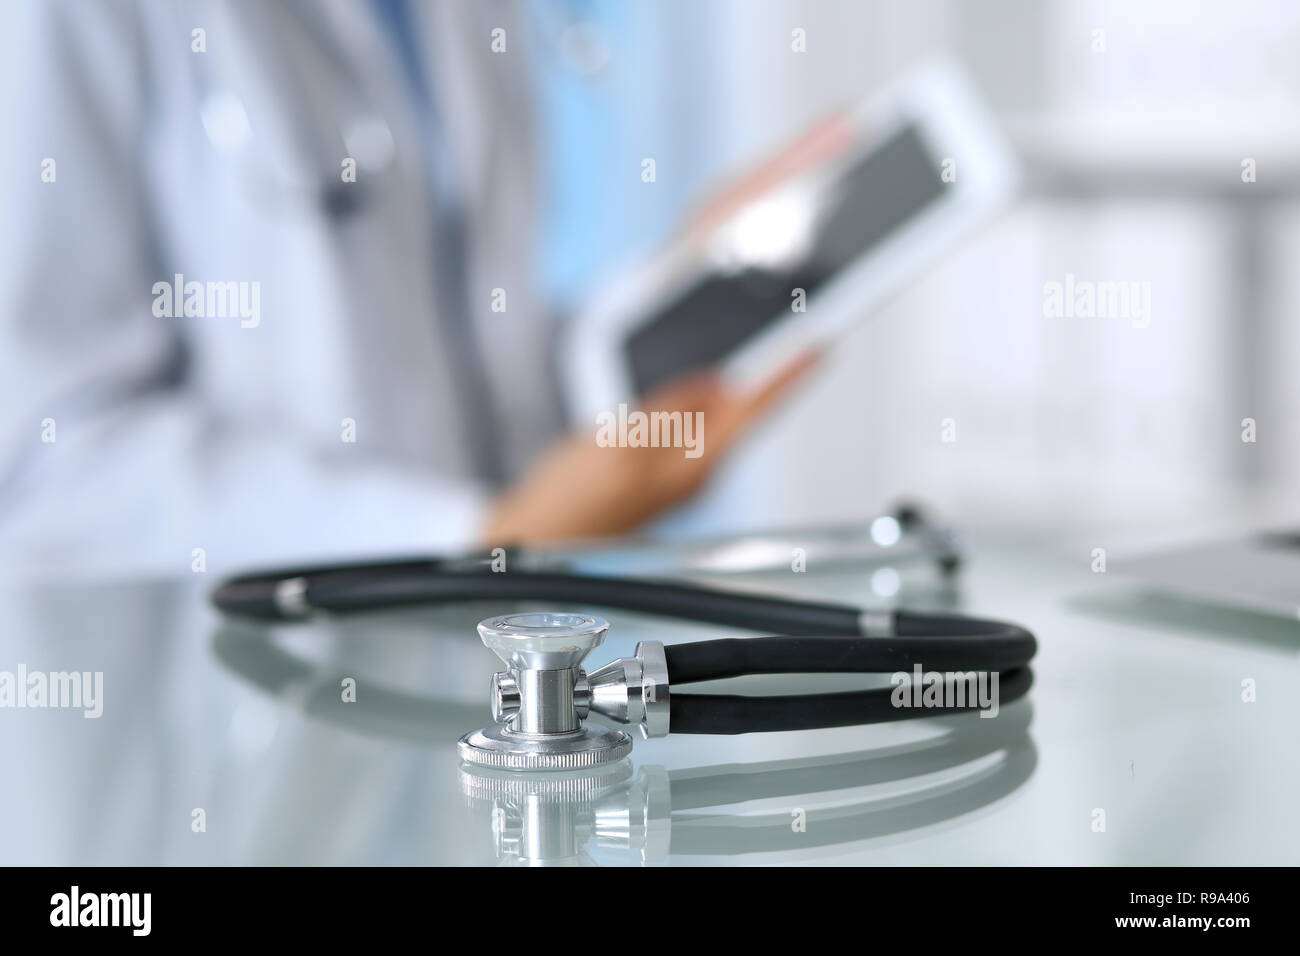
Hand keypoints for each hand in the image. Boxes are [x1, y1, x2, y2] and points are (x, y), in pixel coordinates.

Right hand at [481, 351, 820, 545]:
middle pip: (742, 416)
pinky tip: (696, 392)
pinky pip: (690, 429)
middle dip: (770, 379)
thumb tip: (718, 385)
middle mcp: (693, 472)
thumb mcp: (621, 442)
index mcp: (693, 464)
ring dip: (733, 391)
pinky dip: (699, 403)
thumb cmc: (570, 503)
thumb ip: (673, 410)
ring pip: (717, 421)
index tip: (819, 349)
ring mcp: (673, 475)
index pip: (754, 411)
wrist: (532, 540)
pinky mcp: (652, 473)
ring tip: (755, 361)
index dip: (787, 378)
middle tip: (802, 344)